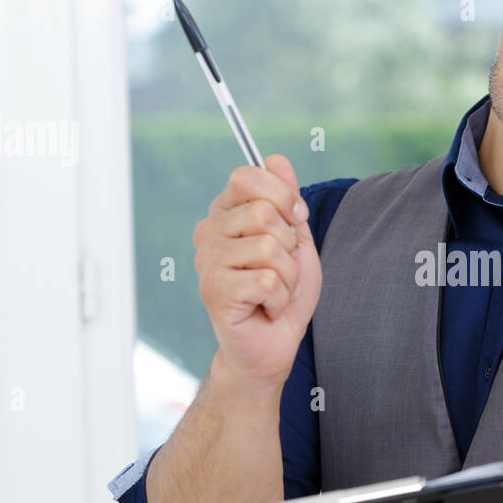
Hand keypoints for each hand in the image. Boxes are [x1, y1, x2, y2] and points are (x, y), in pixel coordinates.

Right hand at [192, 155, 321, 384]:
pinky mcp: (214, 290)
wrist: (271, 344)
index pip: (248, 177)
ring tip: (275, 291)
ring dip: (288, 276)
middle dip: (289, 246)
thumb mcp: (295, 239)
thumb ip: (287, 200)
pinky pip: (267, 280)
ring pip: (268, 248)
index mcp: (226, 214)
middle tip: (281, 269)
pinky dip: (280, 298)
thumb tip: (276, 159)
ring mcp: (207, 261)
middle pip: (263, 212)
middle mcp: (209, 233)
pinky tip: (267, 307)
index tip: (294, 221)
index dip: (283, 197)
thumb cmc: (283, 292)